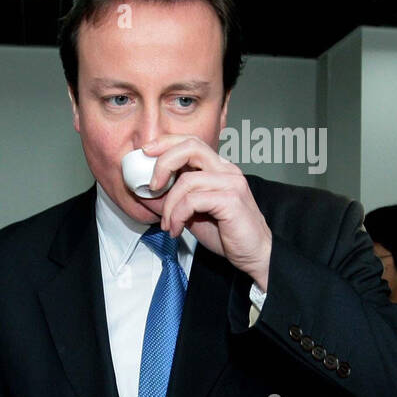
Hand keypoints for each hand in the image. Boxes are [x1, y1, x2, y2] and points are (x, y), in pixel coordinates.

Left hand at [143, 135, 273, 290]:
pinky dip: (177, 216)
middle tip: (152, 186)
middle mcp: (226, 170)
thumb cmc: (225, 233)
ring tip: (168, 224)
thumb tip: (143, 190)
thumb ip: (173, 198)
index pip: (191, 142)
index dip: (166, 143)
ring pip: (187, 180)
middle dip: (164, 163)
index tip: (145, 151)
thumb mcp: (191, 212)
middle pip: (191, 147)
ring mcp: (231, 183)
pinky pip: (193, 200)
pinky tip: (176, 229)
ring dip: (169, 206)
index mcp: (218, 168)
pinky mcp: (231, 200)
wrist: (253, 253)